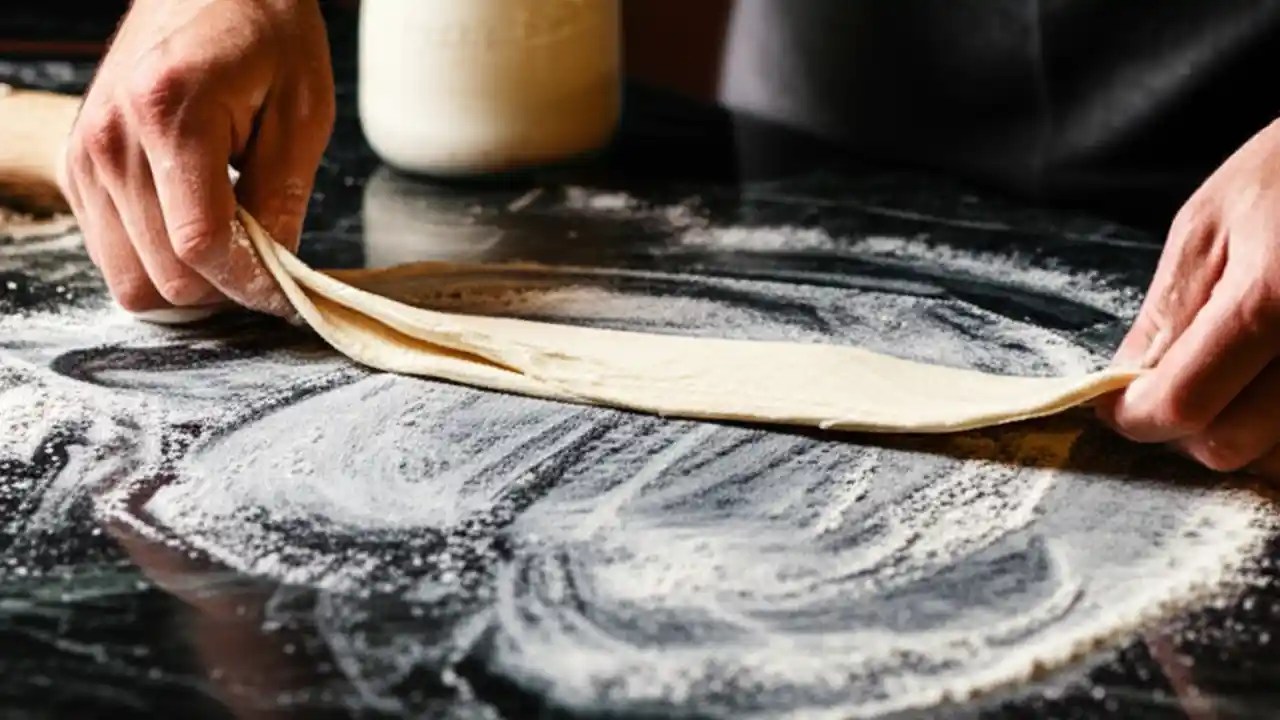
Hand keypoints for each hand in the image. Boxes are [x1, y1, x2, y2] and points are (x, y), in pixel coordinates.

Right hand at [60, 0, 334, 316]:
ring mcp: (86, 155)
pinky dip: (158, 260)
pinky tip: (195, 224)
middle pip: (164, 276)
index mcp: (169, 114)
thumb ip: (285, 196)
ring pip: (132, 279)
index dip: (251, 286)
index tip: (289, 296)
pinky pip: (112, 254)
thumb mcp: (303, 110)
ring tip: (234, 243)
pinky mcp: (78, 167)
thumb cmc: (264, 33)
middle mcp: (111, 139)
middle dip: (225, 289)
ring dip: (190, 282)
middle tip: (268, 266)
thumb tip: (279, 274)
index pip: (201, 245)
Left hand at [1098, 119, 1279, 476]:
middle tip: (1174, 388)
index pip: (1186, 402)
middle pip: (1232, 444)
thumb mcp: (1209, 225)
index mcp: (1277, 296)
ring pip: (1279, 461)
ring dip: (1240, 435)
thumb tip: (1124, 385)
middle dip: (1184, 427)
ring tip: (1231, 381)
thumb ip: (1168, 313)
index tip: (1118, 405)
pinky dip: (1278, 432)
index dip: (1136, 416)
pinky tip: (1268, 386)